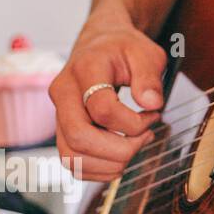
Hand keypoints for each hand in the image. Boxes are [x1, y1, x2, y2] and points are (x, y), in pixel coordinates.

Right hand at [49, 12, 166, 180]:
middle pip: (79, 138)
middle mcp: (63, 94)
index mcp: (84, 70)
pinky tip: (121, 155)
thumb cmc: (124, 49)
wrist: (100, 44)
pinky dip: (99, 169)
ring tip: (135, 146)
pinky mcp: (62, 130)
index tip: (155, 114)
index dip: (134, 121)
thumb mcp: (146, 53)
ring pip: (71, 157)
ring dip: (110, 163)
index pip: (102, 109)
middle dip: (120, 149)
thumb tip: (152, 104)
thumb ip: (150, 76)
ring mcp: (58, 114)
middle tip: (146, 137)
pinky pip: (72, 162)